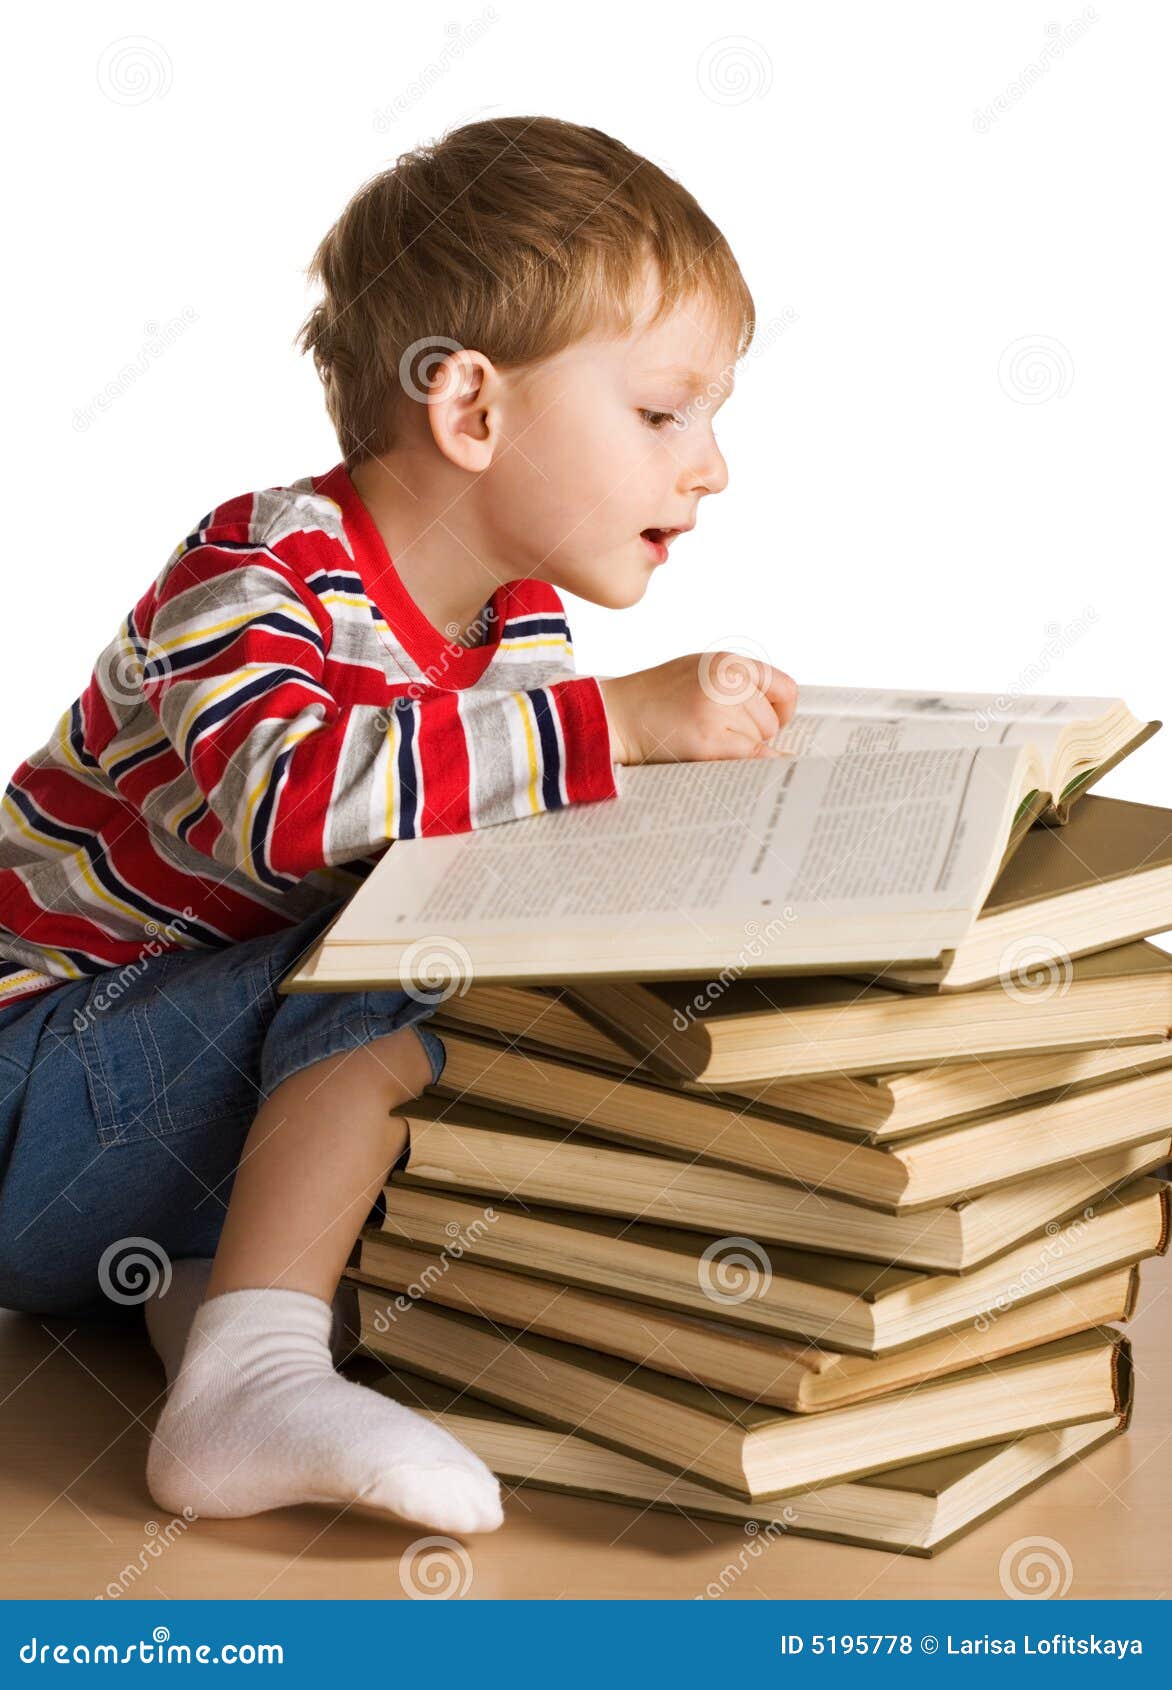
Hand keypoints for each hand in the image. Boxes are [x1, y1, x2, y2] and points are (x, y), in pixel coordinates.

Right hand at [597, 653, 797, 765]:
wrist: (614, 716)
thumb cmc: (654, 698)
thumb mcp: (698, 672)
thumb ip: (736, 683)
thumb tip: (779, 716)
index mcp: (727, 662)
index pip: (783, 687)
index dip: (782, 709)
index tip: (773, 721)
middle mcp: (726, 680)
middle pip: (771, 721)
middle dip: (755, 734)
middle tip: (721, 735)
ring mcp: (718, 709)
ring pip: (760, 741)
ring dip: (740, 749)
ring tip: (705, 741)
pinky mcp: (710, 739)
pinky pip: (751, 757)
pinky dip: (755, 765)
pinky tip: (745, 765)